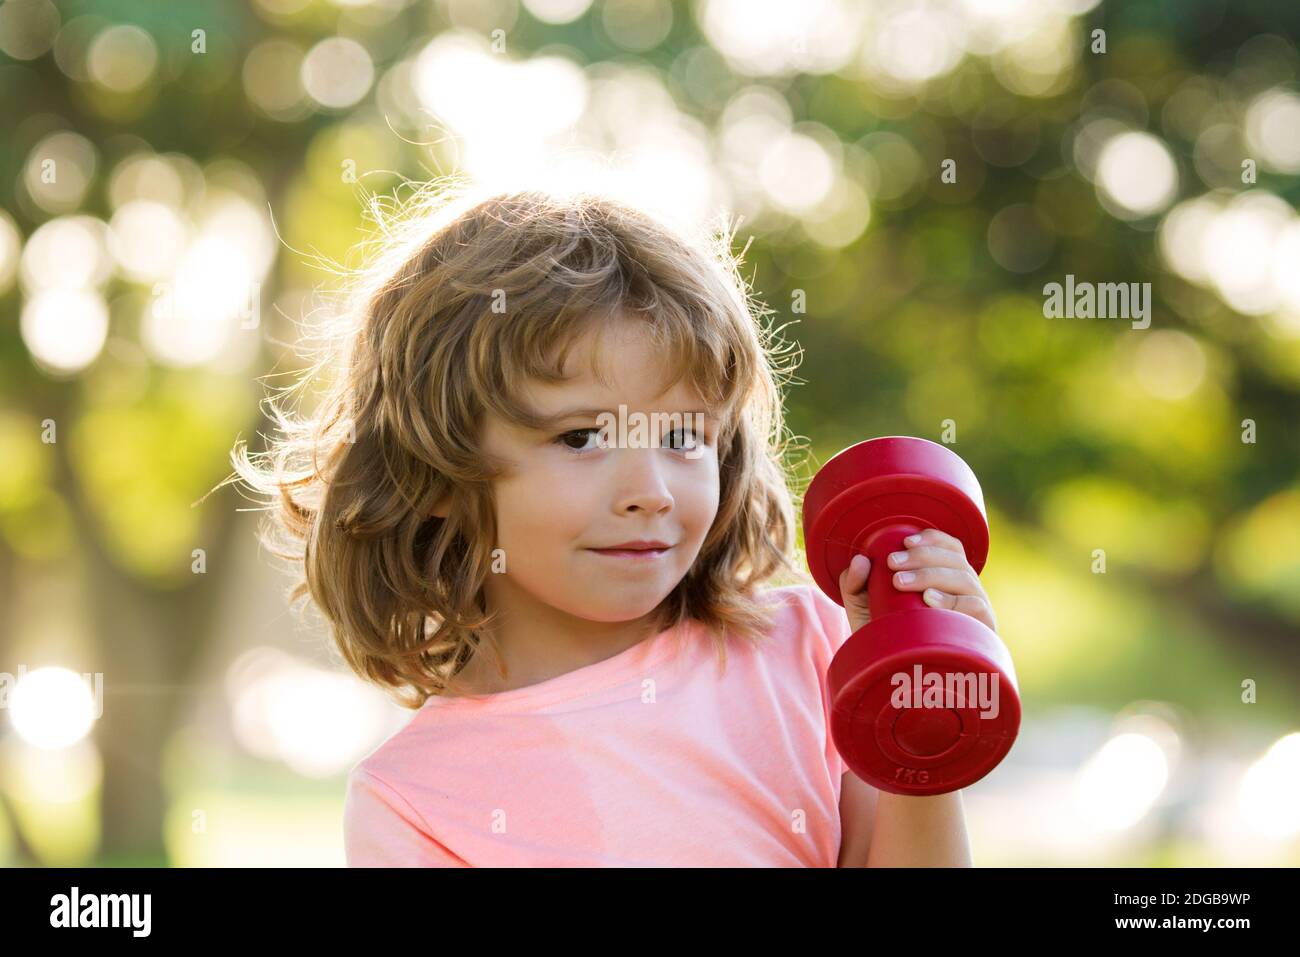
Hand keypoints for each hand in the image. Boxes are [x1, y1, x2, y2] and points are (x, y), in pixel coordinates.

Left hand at [837, 527, 997, 634]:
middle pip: (955, 560)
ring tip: (900, 582)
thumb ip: (855, 583)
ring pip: (965, 579)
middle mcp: (965, 591)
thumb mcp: (863, 607)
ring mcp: (976, 610)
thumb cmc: (885, 636)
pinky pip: (976, 608)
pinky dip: (953, 600)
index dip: (933, 539)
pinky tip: (930, 600)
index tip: (905, 542)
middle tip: (892, 564)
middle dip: (922, 556)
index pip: (951, 548)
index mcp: (946, 578)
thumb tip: (860, 560)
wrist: (896, 678)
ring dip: (930, 575)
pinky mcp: (982, 632)